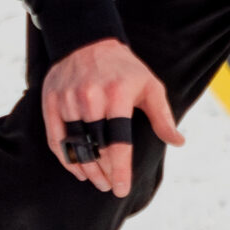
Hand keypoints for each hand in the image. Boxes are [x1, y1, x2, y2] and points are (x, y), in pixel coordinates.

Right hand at [41, 38, 185, 196]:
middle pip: (95, 148)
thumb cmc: (124, 68)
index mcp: (117, 94)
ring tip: (97, 181)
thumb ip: (162, 116)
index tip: (122, 189)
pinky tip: (77, 169)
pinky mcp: (51, 101)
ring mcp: (68, 99)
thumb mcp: (150, 86)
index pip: (118, 141)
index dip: (120, 169)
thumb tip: (178, 142)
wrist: (87, 40)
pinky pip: (55, 138)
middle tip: (110, 187)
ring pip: (74, 145)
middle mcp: (90, 98)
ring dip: (85, 169)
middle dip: (103, 173)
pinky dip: (65, 158)